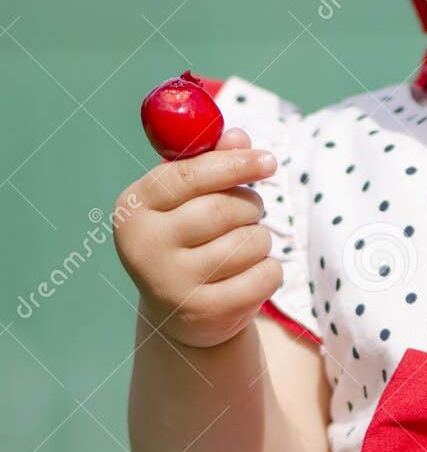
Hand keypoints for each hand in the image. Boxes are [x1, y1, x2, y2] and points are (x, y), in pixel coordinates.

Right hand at [113, 126, 283, 348]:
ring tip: (242, 246)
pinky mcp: (203, 313)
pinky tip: (247, 276)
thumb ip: (213, 161)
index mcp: (133, 208)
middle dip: (250, 205)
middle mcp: (143, 248)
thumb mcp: (191, 196)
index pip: (187, 175)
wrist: (181, 309)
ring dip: (259, 239)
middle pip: (222, 209)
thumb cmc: (189, 237)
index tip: (268, 160)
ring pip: (248, 243)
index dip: (233, 164)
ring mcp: (170, 284)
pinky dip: (268, 270)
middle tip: (249, 211)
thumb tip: (238, 137)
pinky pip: (263, 276)